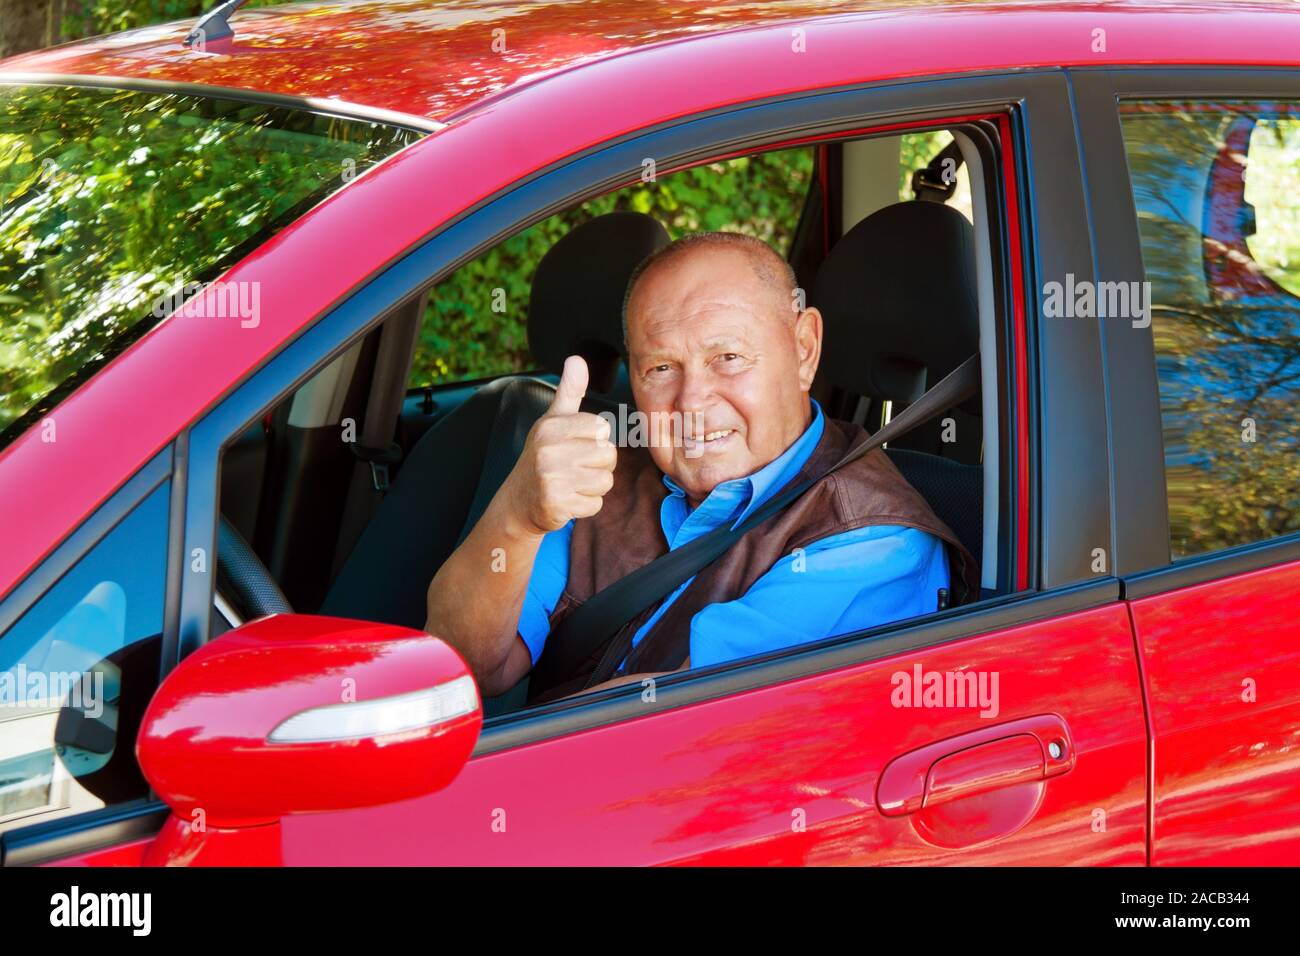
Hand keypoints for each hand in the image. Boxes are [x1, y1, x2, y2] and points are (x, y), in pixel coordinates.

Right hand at [506, 355, 617, 535]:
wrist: (519, 501)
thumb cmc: (543, 456)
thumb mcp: (552, 421)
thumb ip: (569, 391)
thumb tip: (577, 359)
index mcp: (552, 426)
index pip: (602, 428)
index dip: (595, 439)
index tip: (575, 446)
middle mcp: (549, 449)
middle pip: (609, 455)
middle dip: (598, 465)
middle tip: (575, 468)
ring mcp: (551, 477)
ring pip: (605, 481)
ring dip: (593, 487)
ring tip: (571, 483)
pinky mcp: (556, 503)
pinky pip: (595, 504)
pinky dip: (586, 506)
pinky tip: (568, 500)